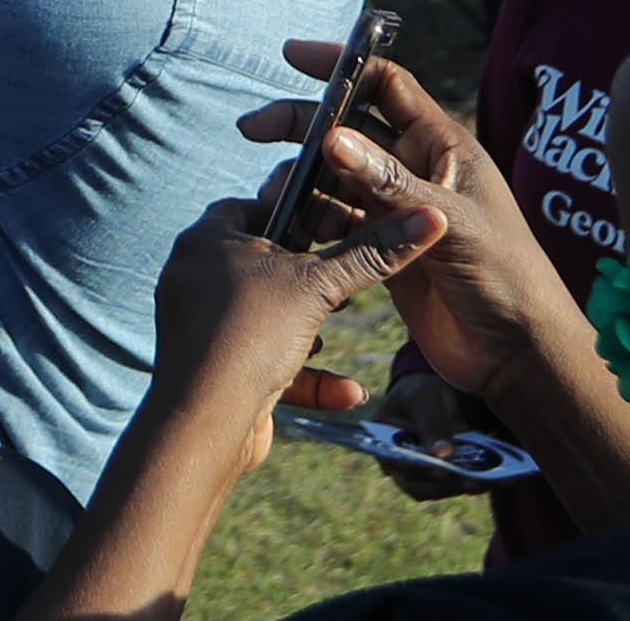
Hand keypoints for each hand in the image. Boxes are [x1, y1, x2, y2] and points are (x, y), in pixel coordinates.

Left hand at [147, 194, 445, 480]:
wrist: (206, 422)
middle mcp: (195, 278)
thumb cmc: (250, 336)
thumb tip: (434, 218)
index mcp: (206, 240)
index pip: (250, 207)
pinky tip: (350, 392)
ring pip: (266, 319)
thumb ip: (373, 254)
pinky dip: (307, 378)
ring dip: (306, 332)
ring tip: (333, 329)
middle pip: (263, 266)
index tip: (333, 226)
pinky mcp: (217, 371)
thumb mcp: (320, 287)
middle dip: (307, 281)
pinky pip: (267, 365)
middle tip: (342, 286)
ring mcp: (203, 326)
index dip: (293, 214)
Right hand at [241, 47, 579, 403]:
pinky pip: (334, 218)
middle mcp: (415, 169)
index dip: (342, 66)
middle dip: (301, 124)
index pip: (387, 85)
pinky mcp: (380, 246)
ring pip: (334, 176)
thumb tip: (331, 138)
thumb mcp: (451, 222)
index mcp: (442, 146)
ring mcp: (395, 208)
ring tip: (274, 199)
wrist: (515, 351)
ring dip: (299, 179)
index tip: (292, 58)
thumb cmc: (506, 275)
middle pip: (347, 129)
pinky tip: (289, 228)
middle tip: (253, 129)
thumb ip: (389, 182)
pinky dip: (308, 218)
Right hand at [367, 370, 484, 501]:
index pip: (398, 464)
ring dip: (472, 484)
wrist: (442, 389)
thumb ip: (430, 424)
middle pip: (423, 486)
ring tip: (495, 478)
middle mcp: (403, 467)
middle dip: (450, 482)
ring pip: (448, 489)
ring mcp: (427, 476)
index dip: (418, 469)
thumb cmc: (422, 390)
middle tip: (473, 479)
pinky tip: (506, 475)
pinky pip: (467, 484)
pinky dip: (486, 480)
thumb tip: (442, 456)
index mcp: (384, 446)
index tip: (441, 469)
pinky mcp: (452, 477)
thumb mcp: (422, 399)